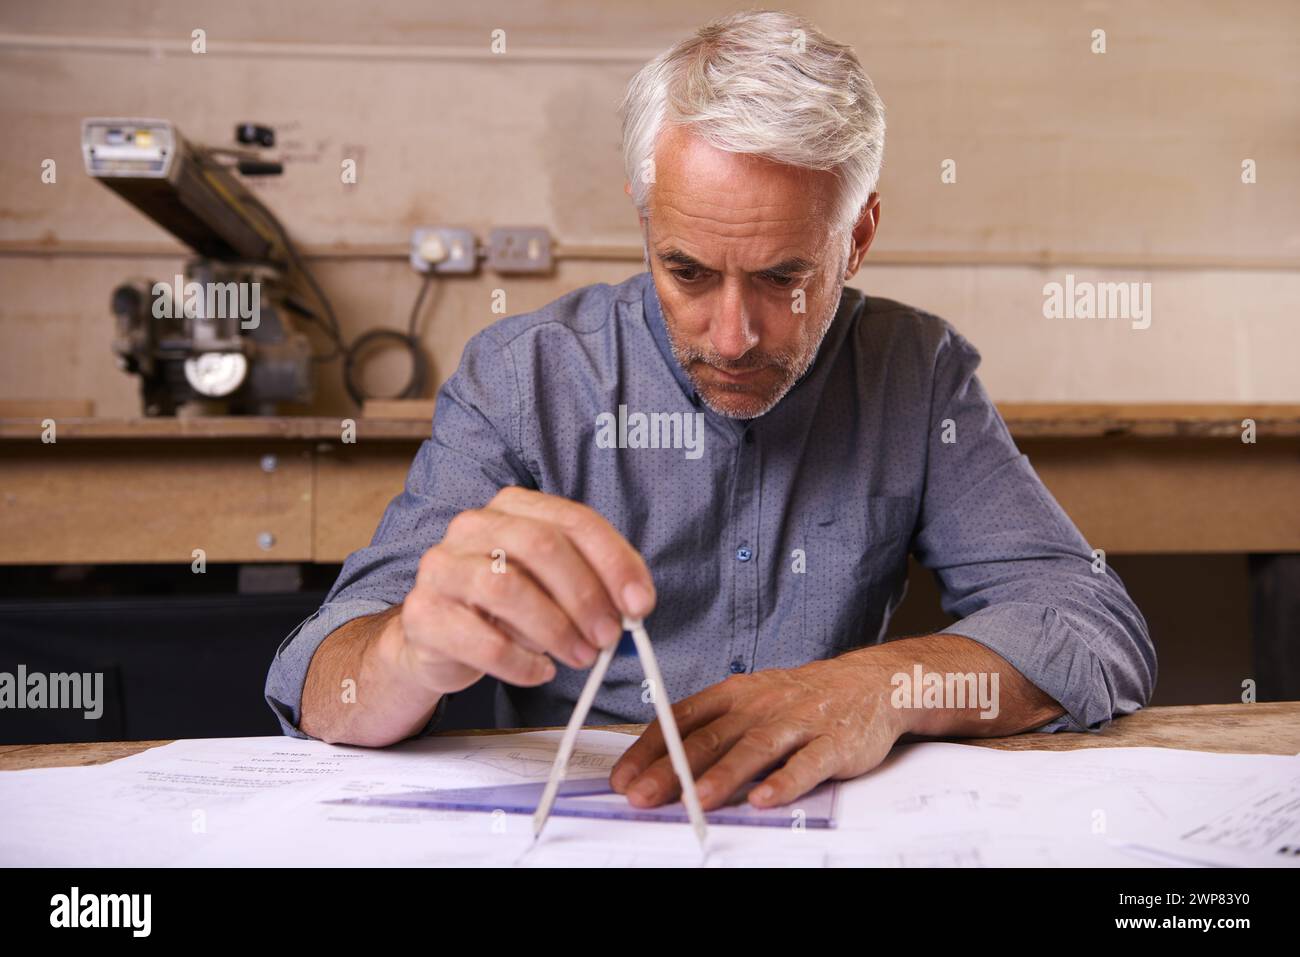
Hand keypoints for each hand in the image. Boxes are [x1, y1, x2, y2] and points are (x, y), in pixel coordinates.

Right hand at [394, 486, 654, 694]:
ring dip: (556, 629)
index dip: (614, 562)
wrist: (439, 640)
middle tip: (609, 636)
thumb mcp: (553, 586)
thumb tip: (634, 606)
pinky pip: (481, 640)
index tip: (640, 603)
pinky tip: (539, 671)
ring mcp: (441, 567)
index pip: (574, 521)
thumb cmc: (506, 608)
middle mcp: (472, 526)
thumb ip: (594, 585)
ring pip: (507, 588)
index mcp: (512, 507)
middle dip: (585, 595)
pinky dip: (521, 662)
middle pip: (540, 546)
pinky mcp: (422, 615)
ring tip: (579, 656)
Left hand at [609, 655, 904, 809]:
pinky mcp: (833, 742)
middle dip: (673, 769)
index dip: (650, 747)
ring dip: (724, 775)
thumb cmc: (801, 698)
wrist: (871, 683)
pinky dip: (785, 782)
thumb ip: (714, 728)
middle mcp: (761, 704)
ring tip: (697, 800)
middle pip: (711, 738)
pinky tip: (766, 799)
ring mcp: (798, 722)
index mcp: (735, 694)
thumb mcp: (752, 700)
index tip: (623, 775)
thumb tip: (663, 765)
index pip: (681, 718)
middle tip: (642, 795)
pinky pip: (807, 763)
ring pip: (755, 748)